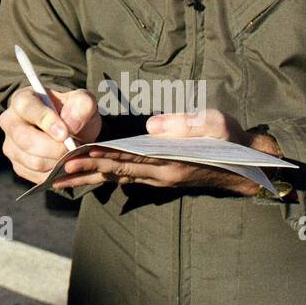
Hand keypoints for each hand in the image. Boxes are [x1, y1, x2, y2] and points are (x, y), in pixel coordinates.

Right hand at [0, 87, 100, 184]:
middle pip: (25, 139)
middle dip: (54, 148)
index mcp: (22, 99)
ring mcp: (11, 146)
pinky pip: (37, 176)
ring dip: (58, 162)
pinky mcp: (19, 166)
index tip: (65, 133)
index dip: (45, 120)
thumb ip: (82, 105)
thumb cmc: (74, 112)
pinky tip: (65, 163)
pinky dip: (56, 174)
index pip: (26, 107)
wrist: (74, 132)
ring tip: (72, 154)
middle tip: (74, 148)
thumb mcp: (84, 102)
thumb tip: (71, 125)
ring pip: (33, 161)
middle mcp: (10, 122)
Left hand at [52, 107, 277, 195]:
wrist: (250, 165)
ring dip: (91, 177)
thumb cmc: (232, 140)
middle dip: (84, 171)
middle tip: (54, 172)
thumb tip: (151, 127)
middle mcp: (161, 175)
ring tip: (62, 180)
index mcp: (168, 162)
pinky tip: (92, 178)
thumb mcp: (215, 124)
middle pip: (115, 172)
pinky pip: (129, 179)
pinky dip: (107, 177)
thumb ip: (184, 124)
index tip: (72, 156)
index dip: (97, 156)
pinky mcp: (163, 178)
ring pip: (119, 178)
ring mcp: (161, 179)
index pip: (124, 159)